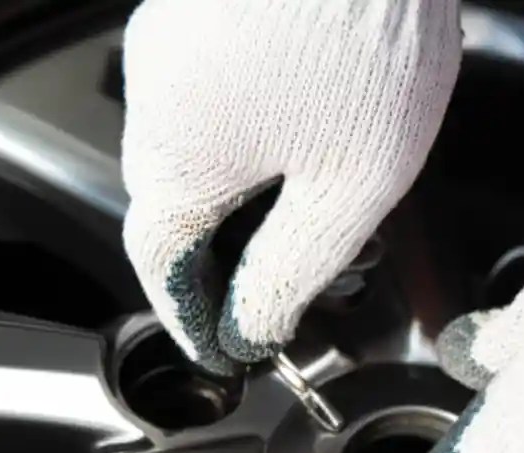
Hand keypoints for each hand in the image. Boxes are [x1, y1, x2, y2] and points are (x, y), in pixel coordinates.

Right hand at [121, 0, 460, 372]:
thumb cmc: (370, 34)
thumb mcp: (350, 186)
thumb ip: (294, 267)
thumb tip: (257, 323)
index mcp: (175, 159)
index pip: (161, 267)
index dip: (195, 319)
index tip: (229, 348)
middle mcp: (153, 100)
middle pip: (176, 210)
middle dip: (233, 259)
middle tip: (296, 286)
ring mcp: (172, 47)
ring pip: (198, 153)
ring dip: (249, 195)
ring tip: (328, 208)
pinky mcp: (203, 14)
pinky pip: (217, 102)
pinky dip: (257, 139)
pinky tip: (319, 134)